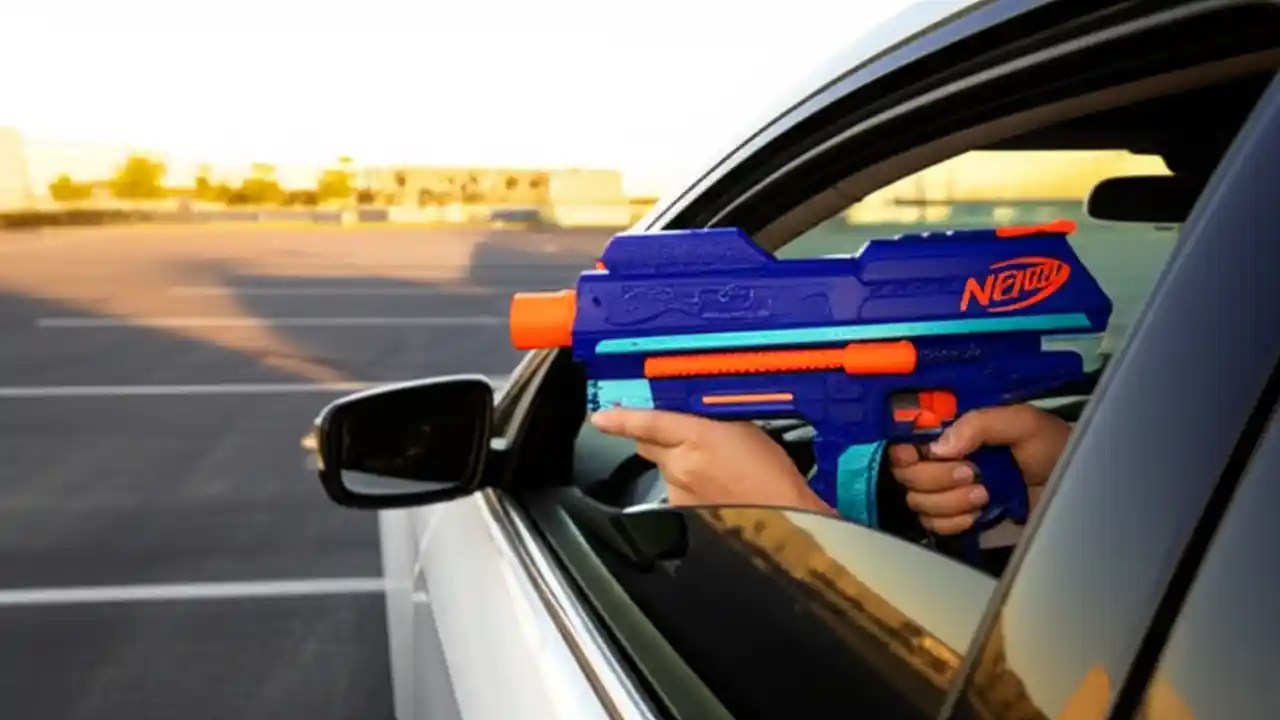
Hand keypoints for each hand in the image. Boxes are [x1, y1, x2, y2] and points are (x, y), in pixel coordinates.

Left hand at [589, 409, 835, 515]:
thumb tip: (690, 417)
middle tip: (683, 438)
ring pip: (663, 470)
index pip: (650, 422)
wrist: (784, 520)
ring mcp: (678, 492)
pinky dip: (686, 489)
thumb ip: (709, 421)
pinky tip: (713, 492)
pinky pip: (675, 493)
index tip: (600, 418)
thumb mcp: (745, 429)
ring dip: (676, 466)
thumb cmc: (773, 473)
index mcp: (699, 436)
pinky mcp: (682, 514)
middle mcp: (680, 464)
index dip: (622, 419)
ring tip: (713, 472)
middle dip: (657, 439)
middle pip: (648, 445)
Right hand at [887, 404, 1070, 534]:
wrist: (1078, 493)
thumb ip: (980, 424)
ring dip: (949, 502)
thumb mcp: (1024, 423)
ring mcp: (950, 493)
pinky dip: (952, 522)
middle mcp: (946, 461)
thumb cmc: (1054, 449)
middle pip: (907, 475)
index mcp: (955, 433)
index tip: (918, 456)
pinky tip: (977, 516)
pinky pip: (933, 526)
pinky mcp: (959, 520)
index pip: (908, 440)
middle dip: (937, 478)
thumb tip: (938, 448)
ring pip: (919, 502)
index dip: (905, 451)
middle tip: (973, 475)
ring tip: (984, 496)